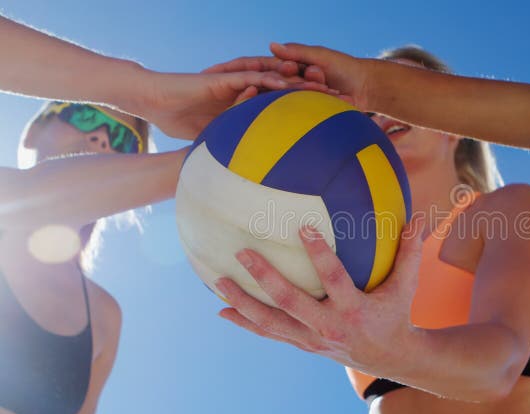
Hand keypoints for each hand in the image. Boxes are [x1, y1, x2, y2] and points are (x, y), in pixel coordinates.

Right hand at [128, 58, 335, 140]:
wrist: (156, 103)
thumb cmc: (181, 125)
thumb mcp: (217, 146)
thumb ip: (237, 159)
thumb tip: (252, 188)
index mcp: (252, 106)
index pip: (287, 108)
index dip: (309, 112)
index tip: (334, 121)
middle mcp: (248, 92)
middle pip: (288, 92)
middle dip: (314, 94)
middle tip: (341, 99)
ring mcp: (237, 83)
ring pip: (274, 80)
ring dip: (297, 81)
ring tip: (322, 84)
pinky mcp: (224, 78)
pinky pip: (249, 76)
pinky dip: (267, 78)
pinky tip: (286, 80)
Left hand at [215, 218, 423, 373]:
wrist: (391, 358)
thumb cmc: (397, 313)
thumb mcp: (407, 285)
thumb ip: (409, 251)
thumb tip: (419, 216)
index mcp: (354, 310)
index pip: (334, 279)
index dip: (319, 255)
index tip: (303, 228)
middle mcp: (329, 327)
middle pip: (291, 302)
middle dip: (265, 279)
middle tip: (243, 254)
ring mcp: (312, 339)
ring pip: (271, 322)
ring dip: (244, 302)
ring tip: (218, 282)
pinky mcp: (302, 344)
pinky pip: (269, 333)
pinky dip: (246, 322)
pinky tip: (222, 310)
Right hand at [269, 42, 370, 108]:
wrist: (364, 88)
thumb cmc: (343, 67)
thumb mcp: (320, 56)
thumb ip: (297, 52)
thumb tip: (271, 45)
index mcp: (292, 66)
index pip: (275, 69)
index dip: (283, 70)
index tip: (292, 68)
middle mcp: (293, 83)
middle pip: (284, 85)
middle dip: (302, 80)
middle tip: (319, 74)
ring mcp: (301, 98)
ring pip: (296, 98)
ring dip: (315, 90)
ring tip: (330, 86)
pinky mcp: (311, 111)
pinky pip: (308, 109)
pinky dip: (323, 100)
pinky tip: (336, 95)